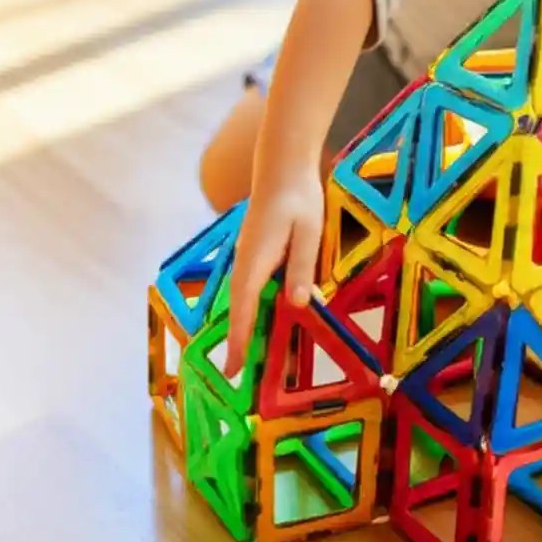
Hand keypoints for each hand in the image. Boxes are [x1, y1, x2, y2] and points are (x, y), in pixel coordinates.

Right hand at [223, 166, 323, 377]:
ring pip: (242, 300)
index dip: (239, 339)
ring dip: (243, 327)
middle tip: (239, 374)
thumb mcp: (308, 233)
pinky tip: (260, 320)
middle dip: (238, 341)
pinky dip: (249, 309)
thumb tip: (296, 303)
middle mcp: (245, 263)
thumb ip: (300, 267)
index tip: (233, 368)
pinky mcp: (253, 253)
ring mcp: (247, 258)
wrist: (282, 167)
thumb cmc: (299, 198)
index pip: (244, 307)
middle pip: (238, 309)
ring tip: (248, 355)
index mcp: (256, 261)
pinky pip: (249, 288)